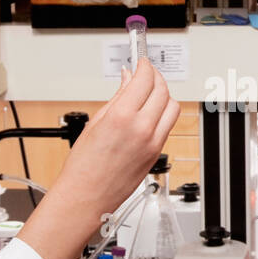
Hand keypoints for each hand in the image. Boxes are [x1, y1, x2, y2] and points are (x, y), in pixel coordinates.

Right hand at [49, 58, 179, 223]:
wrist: (87, 195)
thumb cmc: (84, 166)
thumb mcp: (96, 122)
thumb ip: (117, 97)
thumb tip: (127, 78)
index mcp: (122, 117)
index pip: (145, 79)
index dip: (144, 66)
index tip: (141, 62)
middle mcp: (142, 128)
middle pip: (163, 90)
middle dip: (156, 77)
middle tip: (146, 73)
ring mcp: (153, 142)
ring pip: (173, 107)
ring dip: (164, 94)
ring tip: (149, 92)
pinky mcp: (158, 153)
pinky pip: (169, 125)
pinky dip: (163, 113)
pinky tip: (150, 112)